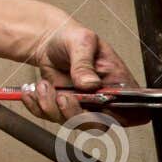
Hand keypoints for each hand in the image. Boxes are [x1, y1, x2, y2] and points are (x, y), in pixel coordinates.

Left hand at [25, 20, 148, 125]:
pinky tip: (33, 92)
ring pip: (71, 123)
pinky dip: (37, 107)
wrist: (50, 41)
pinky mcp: (63, 108)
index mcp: (117, 82)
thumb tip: (90, 84)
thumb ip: (85, 64)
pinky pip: (51, 118)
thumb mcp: (82, 42)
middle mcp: (102, 98)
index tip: (93, 107)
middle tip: (62, 96)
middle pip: (97, 124)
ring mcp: (83, 105)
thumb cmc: (72, 37)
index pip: (128, 111)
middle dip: (75, 115)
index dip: (116, 117)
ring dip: (51, 106)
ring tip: (43, 85)